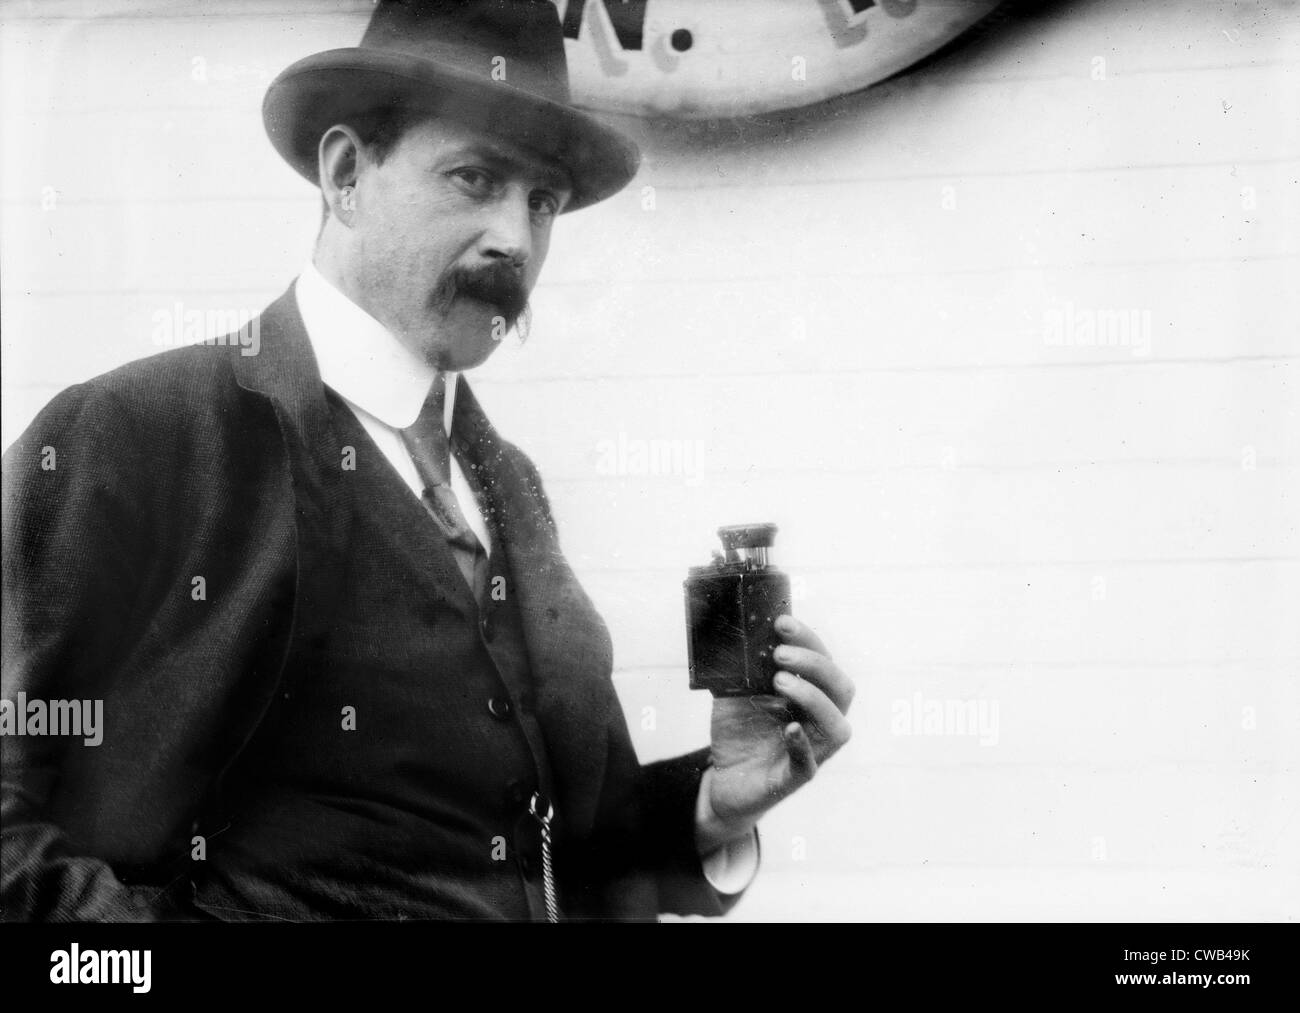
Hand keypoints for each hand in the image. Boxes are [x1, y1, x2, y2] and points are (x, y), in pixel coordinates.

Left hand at [696, 614, 854, 852]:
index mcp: (809, 695)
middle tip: (781, 653)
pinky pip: (808, 764)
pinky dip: (802, 744)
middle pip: (841, 689)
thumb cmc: (738, 732)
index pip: (823, 662)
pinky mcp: (792, 779)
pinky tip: (789, 728)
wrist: (724, 780)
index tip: (782, 622)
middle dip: (815, 664)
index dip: (808, 639)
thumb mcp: (735, 692)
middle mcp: (817, 721)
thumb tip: (734, 632)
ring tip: (780, 681)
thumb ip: (740, 668)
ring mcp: (811, 751)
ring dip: (812, 698)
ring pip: (838, 727)